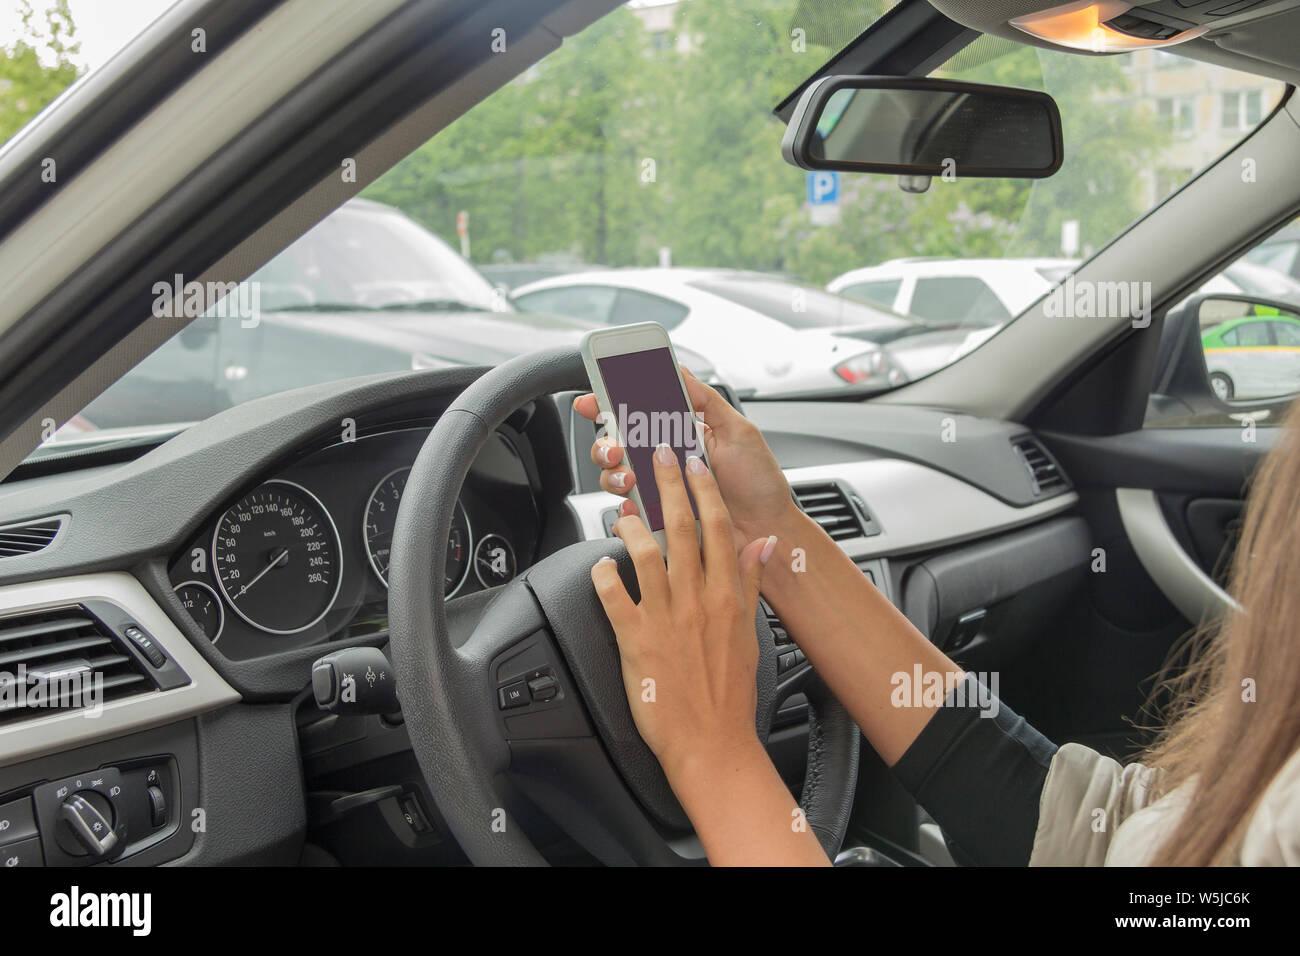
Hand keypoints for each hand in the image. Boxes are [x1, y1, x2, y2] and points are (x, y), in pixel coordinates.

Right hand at [573, 366, 797, 544]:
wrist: (768, 528)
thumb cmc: (759, 483)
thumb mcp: (737, 430)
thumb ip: (705, 399)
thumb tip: (678, 370)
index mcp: (680, 435)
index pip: (636, 415)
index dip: (608, 405)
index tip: (593, 400)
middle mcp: (665, 463)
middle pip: (615, 446)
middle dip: (604, 443)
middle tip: (616, 446)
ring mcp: (659, 492)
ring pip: (615, 478)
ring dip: (613, 474)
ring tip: (631, 477)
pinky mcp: (658, 521)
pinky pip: (627, 516)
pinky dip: (624, 512)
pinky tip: (634, 507)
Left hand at [589, 440, 777, 777]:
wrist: (712, 744)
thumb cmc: (729, 694)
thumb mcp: (749, 633)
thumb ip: (749, 584)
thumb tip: (761, 547)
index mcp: (726, 598)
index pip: (719, 530)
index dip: (706, 491)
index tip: (697, 463)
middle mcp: (696, 601)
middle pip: (684, 530)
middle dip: (671, 486)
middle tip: (659, 455)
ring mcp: (665, 619)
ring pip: (645, 554)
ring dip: (631, 525)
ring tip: (622, 510)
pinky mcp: (635, 641)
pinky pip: (613, 597)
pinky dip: (602, 575)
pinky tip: (598, 565)